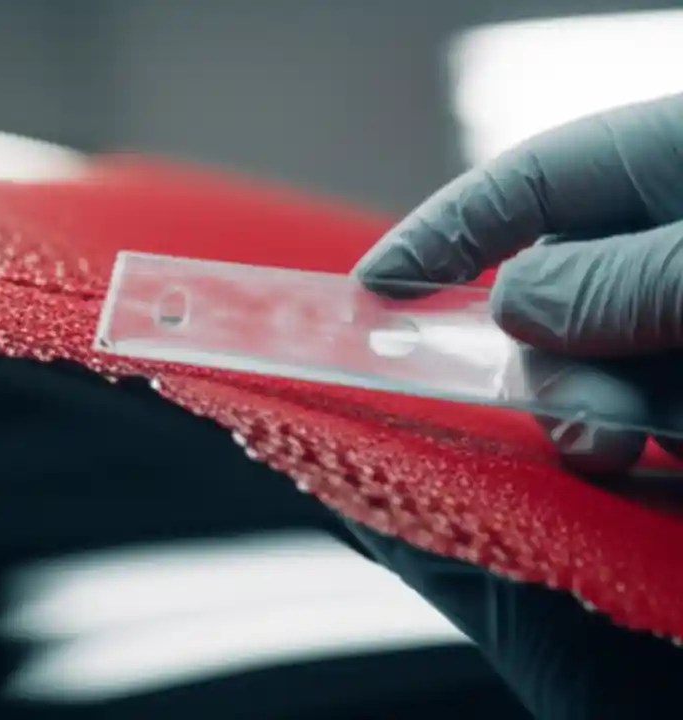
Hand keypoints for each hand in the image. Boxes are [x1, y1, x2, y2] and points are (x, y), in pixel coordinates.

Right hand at [353, 93, 682, 473]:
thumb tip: (508, 308)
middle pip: (556, 304)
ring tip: (639, 444)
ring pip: (602, 375)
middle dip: (546, 368)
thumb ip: (620, 281)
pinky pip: (659, 423)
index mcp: (677, 165)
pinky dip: (659, 446)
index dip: (440, 234)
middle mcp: (674, 248)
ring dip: (604, 419)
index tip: (369, 289)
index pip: (529, 187)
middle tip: (586, 421)